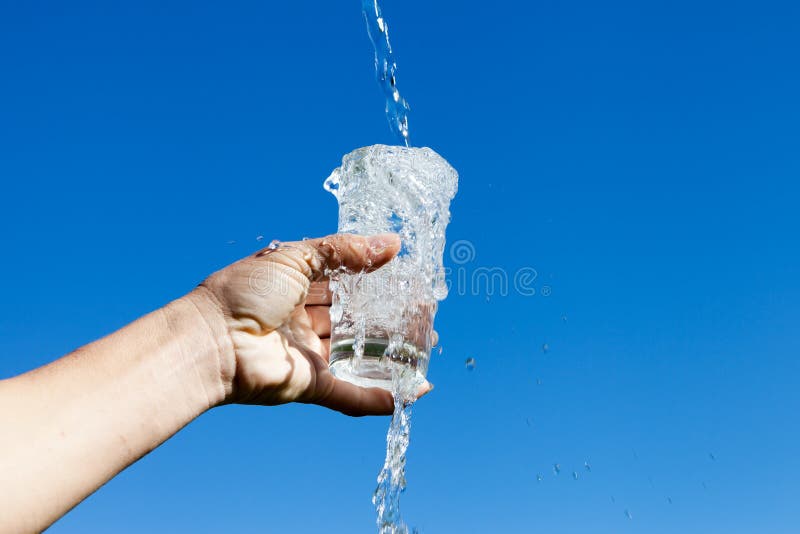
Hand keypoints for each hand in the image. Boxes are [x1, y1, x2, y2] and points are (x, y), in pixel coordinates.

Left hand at [196, 233, 430, 415]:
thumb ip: (344, 251)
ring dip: (390, 356)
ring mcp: (306, 355)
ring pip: (356, 357)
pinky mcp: (309, 385)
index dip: (373, 280)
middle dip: (388, 319)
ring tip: (425, 349)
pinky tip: (409, 394)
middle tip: (425, 315)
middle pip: (354, 321)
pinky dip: (377, 397)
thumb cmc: (243, 292)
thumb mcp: (295, 257)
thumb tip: (392, 244)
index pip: (343, 282)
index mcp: (296, 287)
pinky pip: (349, 394)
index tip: (406, 277)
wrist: (210, 341)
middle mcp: (302, 321)